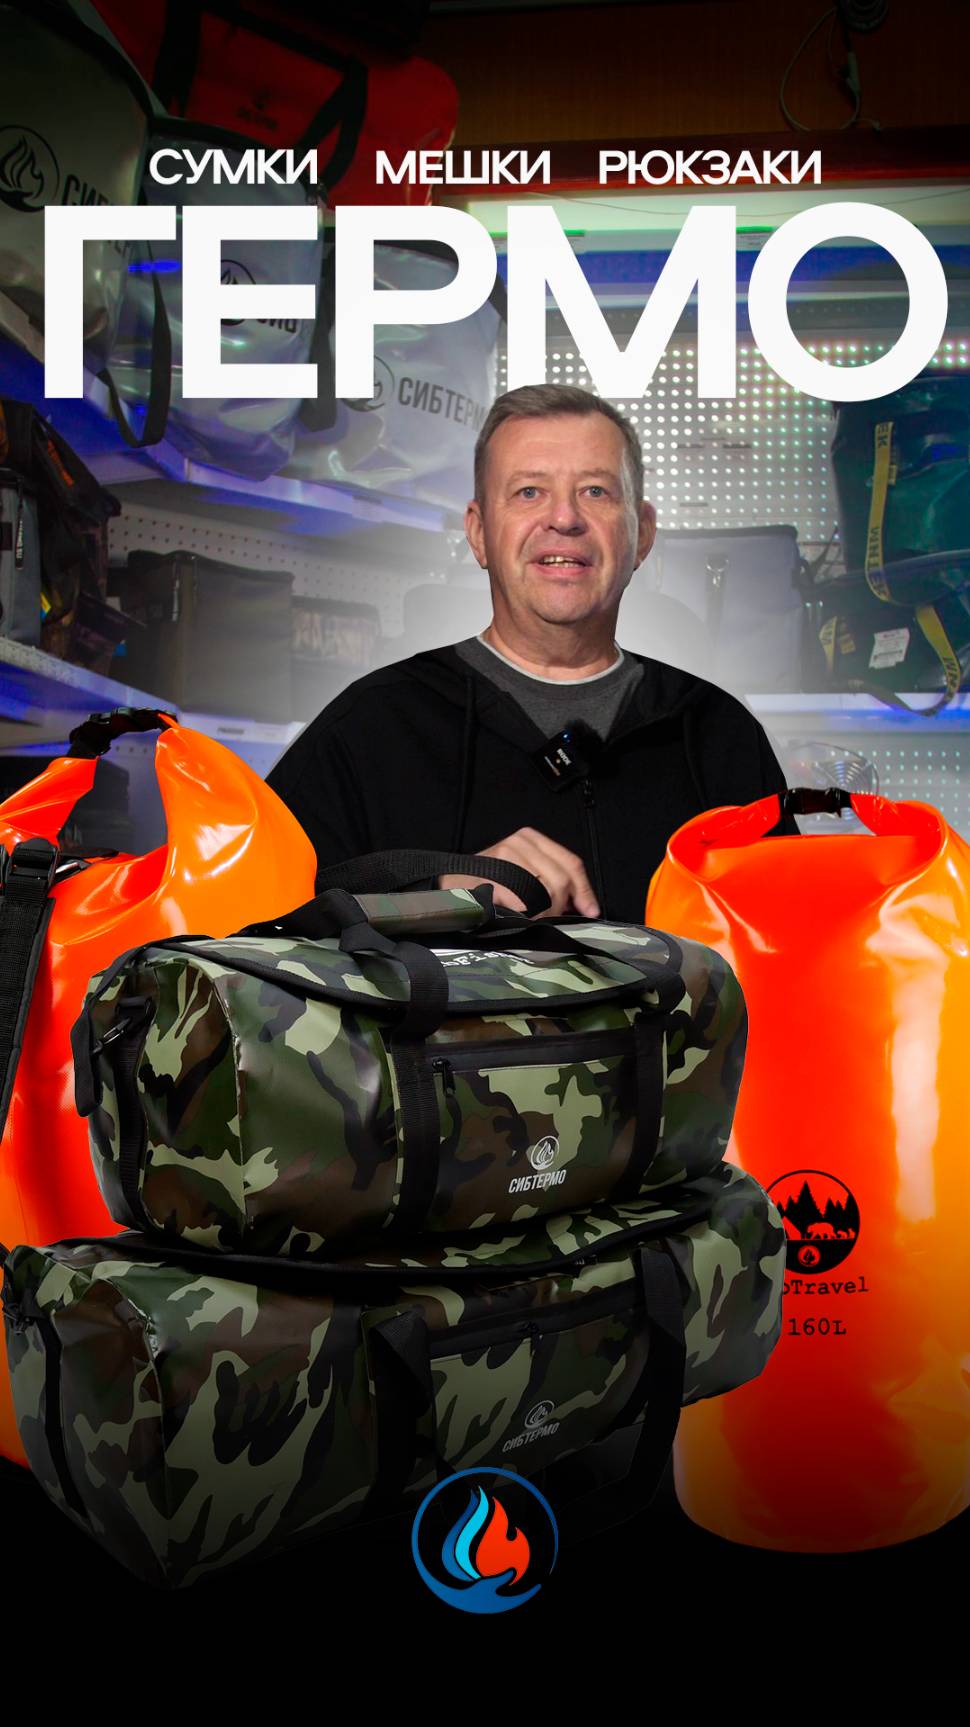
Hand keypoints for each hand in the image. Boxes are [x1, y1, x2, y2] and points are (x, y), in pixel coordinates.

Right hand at [440, 828, 599, 917]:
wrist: (450, 886)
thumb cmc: (487, 882)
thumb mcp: (522, 870)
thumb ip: (551, 879)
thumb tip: (582, 903)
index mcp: (530, 838)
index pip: (571, 863)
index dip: (584, 889)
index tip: (591, 909)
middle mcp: (520, 842)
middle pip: (562, 879)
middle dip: (562, 904)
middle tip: (553, 917)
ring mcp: (507, 857)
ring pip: (547, 891)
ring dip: (545, 911)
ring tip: (533, 916)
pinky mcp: (496, 875)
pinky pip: (527, 902)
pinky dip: (528, 914)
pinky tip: (519, 915)